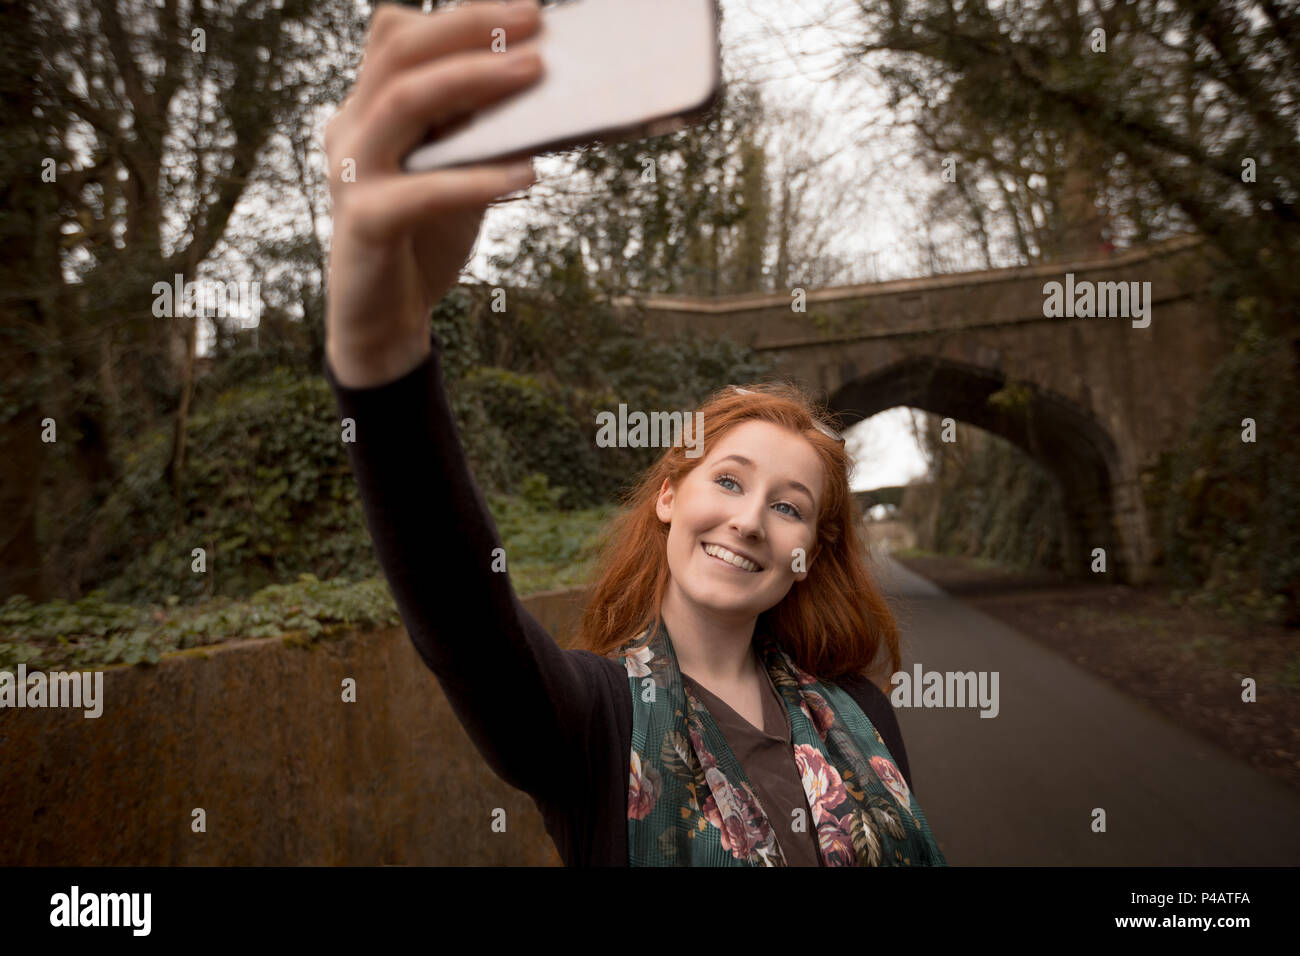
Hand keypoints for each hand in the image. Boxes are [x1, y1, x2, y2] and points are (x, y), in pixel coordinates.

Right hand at [323, 0, 543, 386]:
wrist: (384, 319)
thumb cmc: (424, 236)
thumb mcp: (454, 170)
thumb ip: (475, 130)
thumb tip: (540, 84)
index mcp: (366, 109)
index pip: (397, 36)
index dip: (458, 16)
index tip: (524, 12)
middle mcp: (349, 130)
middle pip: (399, 52)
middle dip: (469, 28)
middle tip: (534, 22)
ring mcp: (351, 174)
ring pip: (403, 102)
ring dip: (474, 81)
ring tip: (535, 73)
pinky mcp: (365, 223)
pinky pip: (423, 190)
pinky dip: (479, 178)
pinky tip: (528, 175)